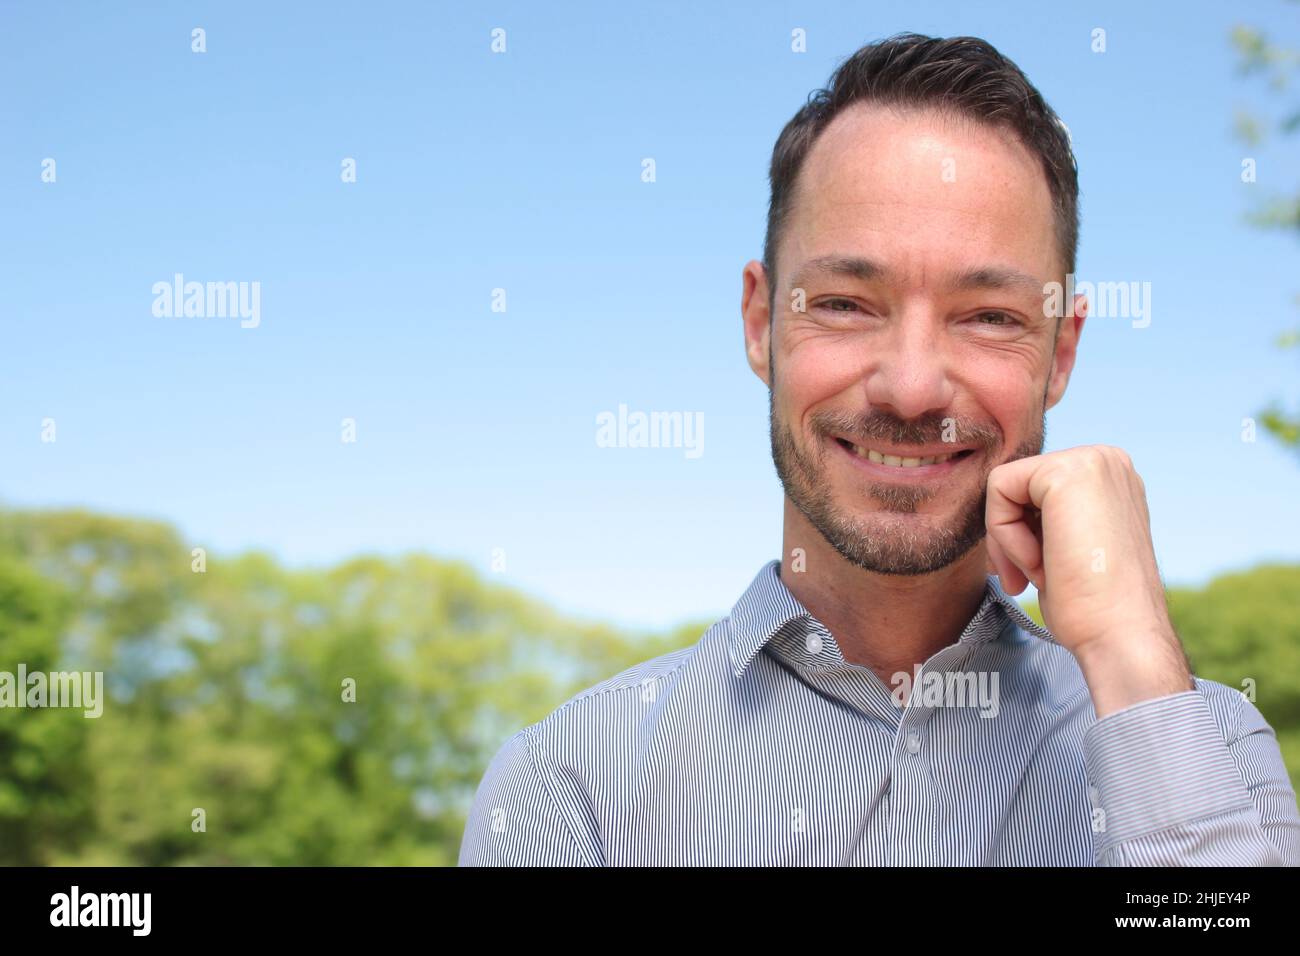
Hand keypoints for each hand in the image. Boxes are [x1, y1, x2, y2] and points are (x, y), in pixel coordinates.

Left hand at [985, 445, 1193, 716]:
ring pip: (1003, 488)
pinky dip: (1005, 535)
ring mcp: (1091, 460)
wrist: (1121, 635)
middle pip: (1015, 486)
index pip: (1031, 490)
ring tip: (1042, 574)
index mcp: (1110, 477)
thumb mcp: (1070, 546)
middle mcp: (1107, 460)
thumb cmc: (1093, 607)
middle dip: (1009, 538)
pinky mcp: (1067, 472)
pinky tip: (1038, 564)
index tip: (1037, 574)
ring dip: (1009, 542)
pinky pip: (999, 490)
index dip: (1020, 536)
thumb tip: (1008, 509)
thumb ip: (1048, 516)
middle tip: (1032, 579)